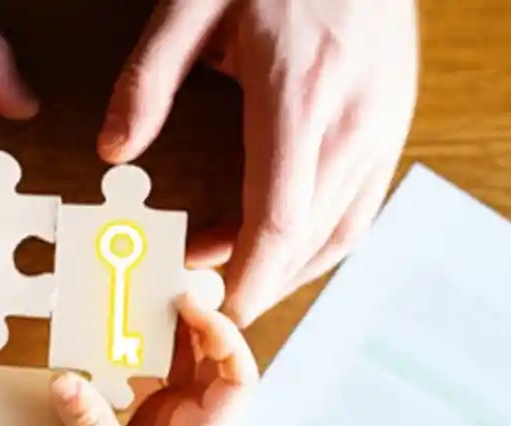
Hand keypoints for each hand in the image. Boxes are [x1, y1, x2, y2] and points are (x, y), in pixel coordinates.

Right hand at [50, 297, 257, 425]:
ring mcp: (168, 421)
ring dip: (155, 334)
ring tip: (129, 302)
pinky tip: (103, 341)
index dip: (224, 337)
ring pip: (172, 364)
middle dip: (186, 321)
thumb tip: (65, 380)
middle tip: (154, 287)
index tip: (191, 308)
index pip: (236, 375)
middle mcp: (192, 421)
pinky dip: (125, 357)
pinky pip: (139, 379)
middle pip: (204, 358)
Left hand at [99, 0, 418, 324]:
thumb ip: (149, 79)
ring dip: (289, 269)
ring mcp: (384, 122)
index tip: (214, 310)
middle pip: (309, 238)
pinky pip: (361, 205)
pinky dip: (319, 240)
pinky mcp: (395, 119)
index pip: (279, 217)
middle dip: (257, 283)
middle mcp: (353, 119)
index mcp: (299, 94)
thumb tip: (115, 151)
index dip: (248, 278)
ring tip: (233, 277)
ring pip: (342, 231)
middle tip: (202, 300)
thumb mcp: (192, 1)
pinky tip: (280, 243)